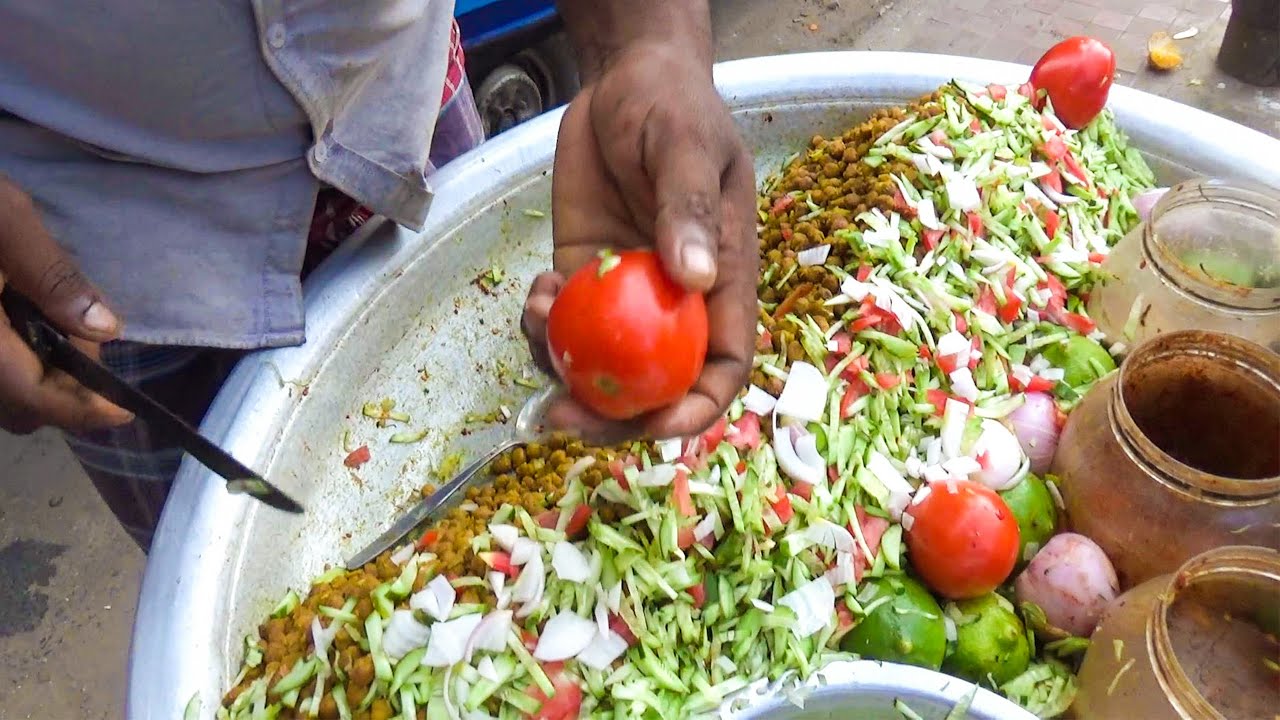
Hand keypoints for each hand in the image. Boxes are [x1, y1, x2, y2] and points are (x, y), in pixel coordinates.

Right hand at [0, 177, 132, 433]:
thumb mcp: (4, 219)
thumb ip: (51, 275)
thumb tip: (105, 328)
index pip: (30, 396)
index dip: (81, 409)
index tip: (123, 410)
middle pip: (19, 407)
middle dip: (64, 386)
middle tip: (79, 328)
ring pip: (5, 394)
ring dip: (41, 375)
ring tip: (50, 313)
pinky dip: (19, 360)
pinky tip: (27, 315)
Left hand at [521, 42, 757, 442]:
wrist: (624, 79)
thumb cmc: (674, 106)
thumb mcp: (688, 148)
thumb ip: (690, 208)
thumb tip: (694, 279)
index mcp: (724, 282)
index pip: (722, 368)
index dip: (694, 410)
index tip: (653, 425)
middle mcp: (676, 301)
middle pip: (655, 386)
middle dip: (611, 416)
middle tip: (561, 417)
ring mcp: (627, 294)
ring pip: (601, 365)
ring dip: (564, 368)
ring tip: (538, 317)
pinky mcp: (584, 275)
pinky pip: (563, 327)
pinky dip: (543, 327)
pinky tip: (537, 290)